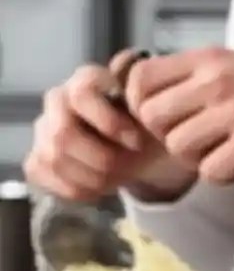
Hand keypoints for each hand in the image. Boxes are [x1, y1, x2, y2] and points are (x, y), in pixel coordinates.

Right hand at [24, 57, 192, 201]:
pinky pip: (43, 174)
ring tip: (117, 179)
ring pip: (53, 158)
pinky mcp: (38, 155)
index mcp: (87, 80)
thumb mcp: (157, 115)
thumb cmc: (147, 126)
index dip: (109, 122)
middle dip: (100, 159)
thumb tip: (139, 99)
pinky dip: (74, 189)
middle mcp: (58, 99)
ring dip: (91, 177)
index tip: (136, 143)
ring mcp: (44, 128)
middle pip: (62, 134)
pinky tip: (98, 190)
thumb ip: (148, 105)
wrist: (141, 150)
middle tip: (127, 169)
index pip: (82, 94)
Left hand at [125, 48, 233, 183]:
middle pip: (152, 118)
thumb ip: (202, 80)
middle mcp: (216, 81)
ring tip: (231, 152)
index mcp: (211, 59)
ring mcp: (233, 113)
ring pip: (178, 148)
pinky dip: (226, 176)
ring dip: (200, 159)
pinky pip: (210, 172)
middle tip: (202, 142)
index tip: (166, 119)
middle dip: (170, 137)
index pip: (140, 77)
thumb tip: (158, 104)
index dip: (142, 105)